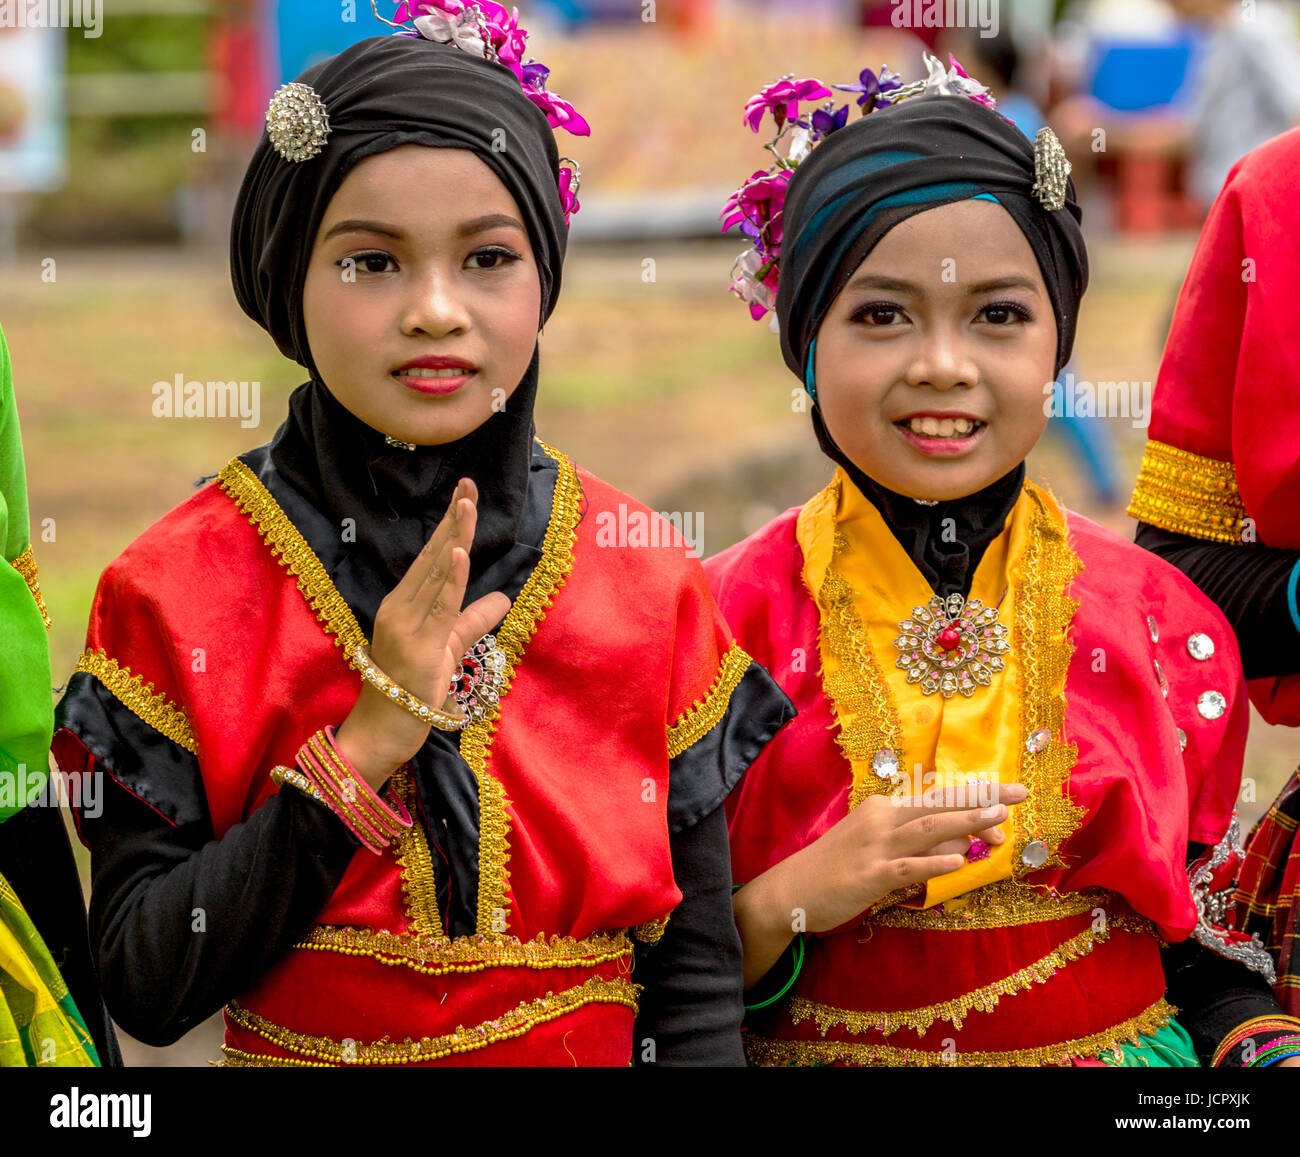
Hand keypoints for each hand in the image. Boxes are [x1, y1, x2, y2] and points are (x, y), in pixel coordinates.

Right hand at [334, 478, 511, 789]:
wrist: (383, 732)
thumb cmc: (412, 690)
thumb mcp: (450, 648)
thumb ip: (473, 621)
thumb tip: (502, 597)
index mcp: (404, 603)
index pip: (431, 556)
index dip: (449, 524)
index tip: (465, 492)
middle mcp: (400, 608)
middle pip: (431, 556)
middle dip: (452, 519)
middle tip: (468, 485)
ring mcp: (407, 626)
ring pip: (435, 575)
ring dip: (453, 539)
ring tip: (467, 505)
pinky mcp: (420, 647)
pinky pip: (439, 608)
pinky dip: (449, 579)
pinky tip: (457, 553)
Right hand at [733, 781, 1028, 987]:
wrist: (791, 889)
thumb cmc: (836, 867)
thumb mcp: (876, 845)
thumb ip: (916, 841)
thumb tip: (963, 840)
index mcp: (885, 808)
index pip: (937, 796)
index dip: (974, 795)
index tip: (1009, 793)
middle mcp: (882, 819)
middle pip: (938, 804)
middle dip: (981, 799)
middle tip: (1020, 795)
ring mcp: (875, 846)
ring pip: (927, 829)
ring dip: (965, 822)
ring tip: (999, 820)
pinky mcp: (869, 875)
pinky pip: (907, 867)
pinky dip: (934, 862)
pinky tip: (959, 861)